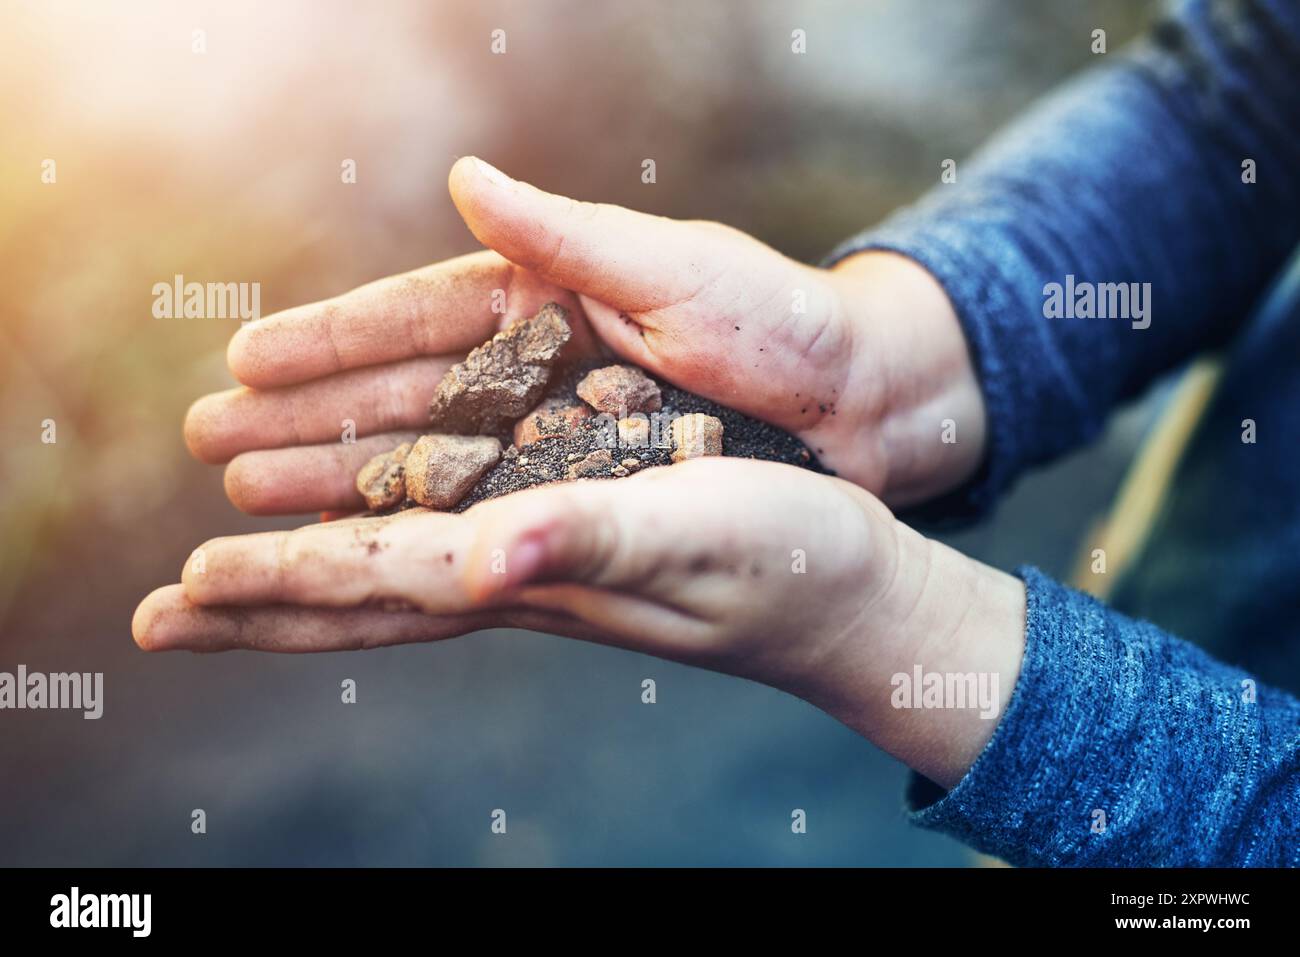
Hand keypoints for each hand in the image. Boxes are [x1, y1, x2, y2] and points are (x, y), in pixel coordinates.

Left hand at [134, 458, 1023, 787]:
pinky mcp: (577, 533)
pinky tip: (373, 527)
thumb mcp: (700, 532)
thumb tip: (478, 559)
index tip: (186, 590)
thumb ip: (594, 538)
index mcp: (539, 574)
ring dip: (306, 571)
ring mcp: (546, 559)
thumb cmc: (792, 562)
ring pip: (397, 566)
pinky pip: (451, 535)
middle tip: (160, 620)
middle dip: (262, 607)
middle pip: (366, 595)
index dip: (286, 583)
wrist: (846, 591)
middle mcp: (523, 574)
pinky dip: (384, 536)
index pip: (385, 582)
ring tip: (229, 575)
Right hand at [183, 157, 985, 515]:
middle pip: (399, 402)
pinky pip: (482, 517)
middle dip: (306, 422)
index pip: (415, 319)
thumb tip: (465, 179)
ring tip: (251, 502)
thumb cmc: (784, 322)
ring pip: (426, 467)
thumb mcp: (678, 270)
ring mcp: (556, 442)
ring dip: (339, 483)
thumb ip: (569, 239)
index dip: (330, 340)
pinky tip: (360, 546)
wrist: (865, 411)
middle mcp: (537, 374)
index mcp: (548, 300)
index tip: (246, 355)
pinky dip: (418, 530)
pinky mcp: (585, 500)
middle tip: (211, 445)